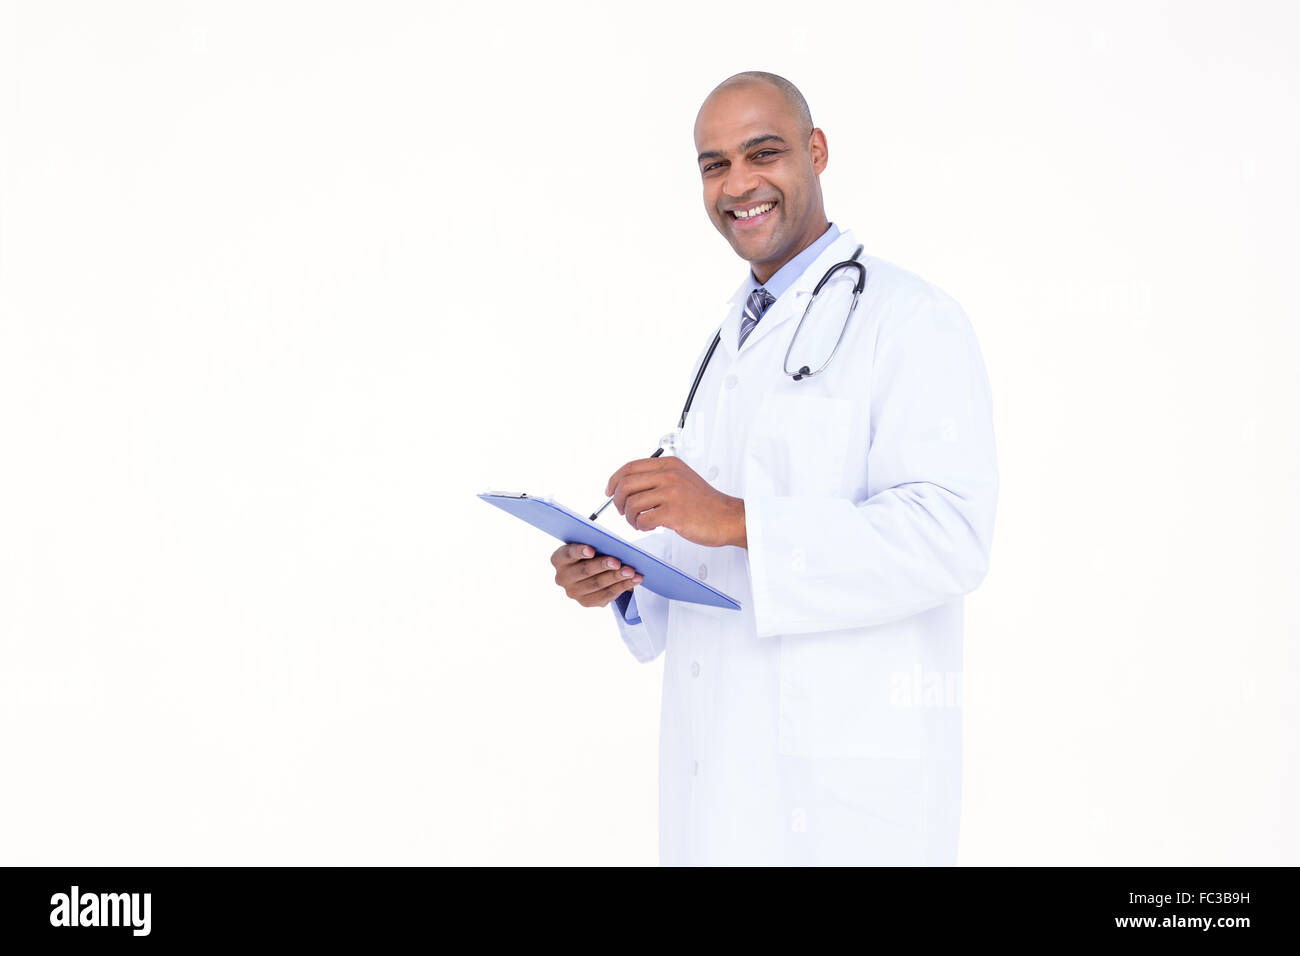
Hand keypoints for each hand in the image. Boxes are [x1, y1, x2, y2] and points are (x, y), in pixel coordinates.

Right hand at [550, 542, 644, 608]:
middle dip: (603, 566)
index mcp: (559, 559)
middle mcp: (562, 578)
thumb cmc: (590, 552)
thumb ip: (595, 544)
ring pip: (598, 584)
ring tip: (631, 571)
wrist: (590, 571)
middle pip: (585, 571)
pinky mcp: (587, 602)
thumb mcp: (588, 545)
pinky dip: (623, 586)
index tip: (592, 550)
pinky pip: (607, 594)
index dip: (580, 552)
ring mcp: (574, 592)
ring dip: (617, 577)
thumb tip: (615, 547)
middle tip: (618, 562)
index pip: (568, 554)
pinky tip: (635, 579)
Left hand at [604, 456, 746, 548]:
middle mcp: (670, 475)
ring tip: (638, 522)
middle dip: (617, 500)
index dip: (614, 479)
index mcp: (670, 465)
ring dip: (629, 517)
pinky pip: (643, 519)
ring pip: (632, 503)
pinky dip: (640, 526)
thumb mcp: (682, 479)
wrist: (728, 518)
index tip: (609, 491)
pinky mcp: (673, 513)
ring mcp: (671, 493)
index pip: (630, 467)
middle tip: (621, 511)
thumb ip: (659, 477)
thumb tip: (628, 485)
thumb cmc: (705, 503)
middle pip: (626, 484)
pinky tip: (649, 527)